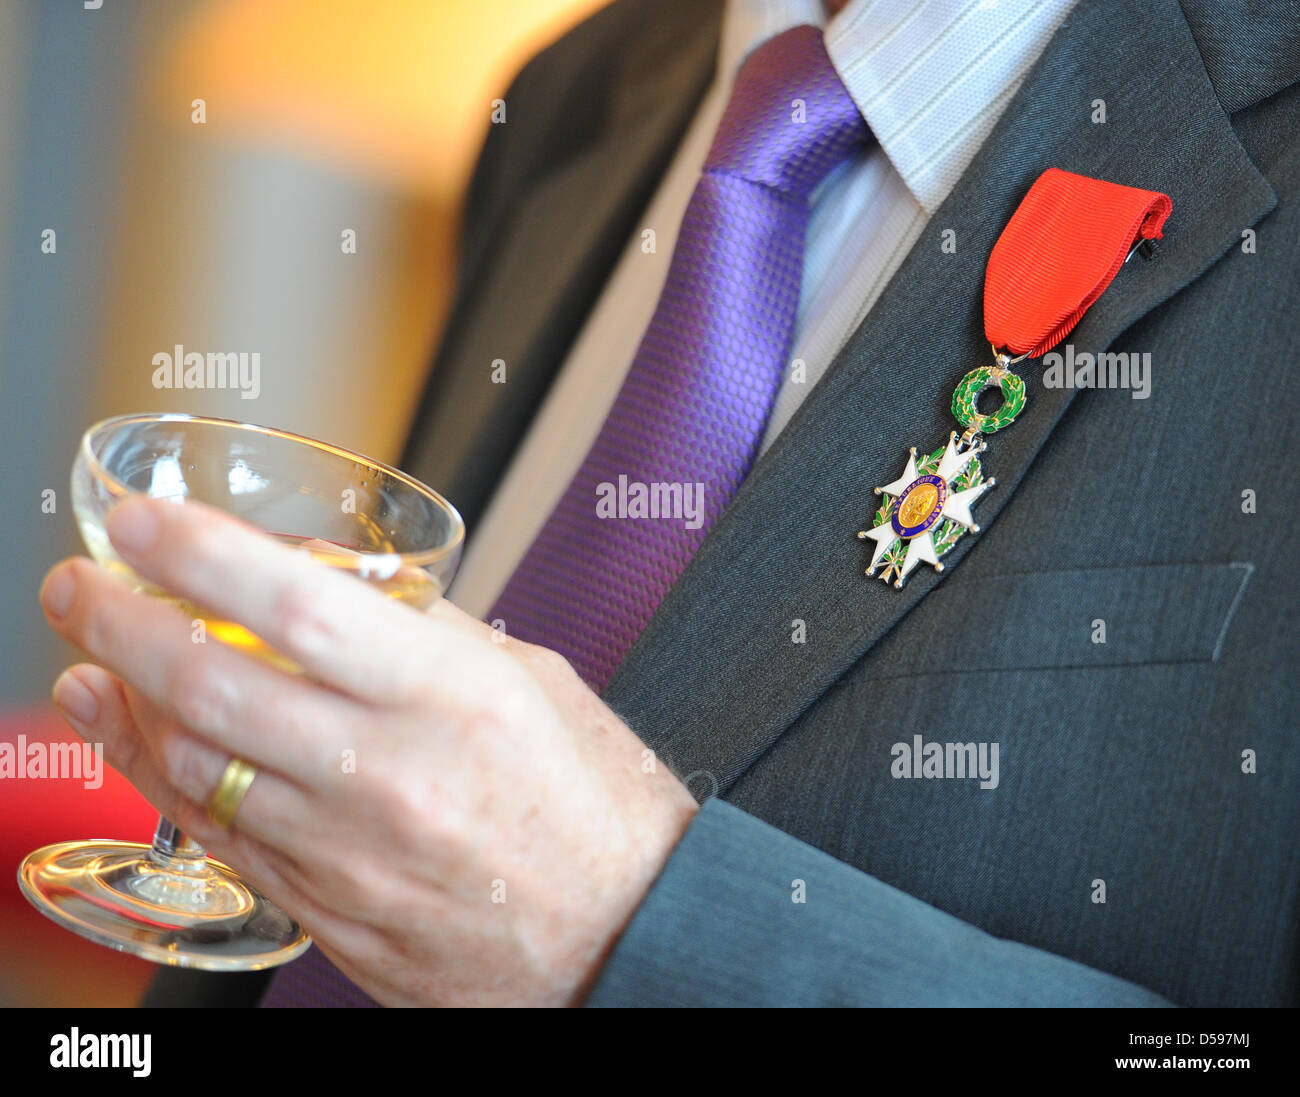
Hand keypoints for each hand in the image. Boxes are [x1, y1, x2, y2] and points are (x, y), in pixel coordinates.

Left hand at [38, 497, 698, 1005]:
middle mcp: (389, 773)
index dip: (199, 552)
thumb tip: (343, 586)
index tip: (143, 520)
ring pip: (193, 766)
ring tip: (92, 654)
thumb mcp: (535, 683)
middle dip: (120, 620)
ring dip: (123, 699)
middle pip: (212, 684)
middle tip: (80, 582)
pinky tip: (129, 734)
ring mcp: (348, 851)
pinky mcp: (327, 911)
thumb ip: (430, 632)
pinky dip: (155, 777)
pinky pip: (215, 838)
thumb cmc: (595, 808)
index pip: (294, 604)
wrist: (626, 937)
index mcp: (452, 696)